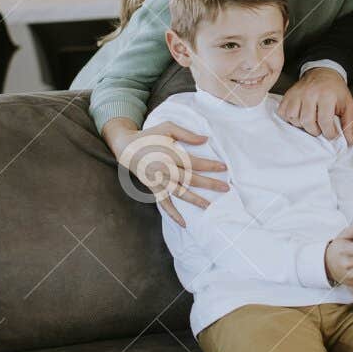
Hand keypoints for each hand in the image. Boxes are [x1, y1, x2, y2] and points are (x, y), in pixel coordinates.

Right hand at [105, 118, 227, 226]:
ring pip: (181, 193)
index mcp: (170, 154)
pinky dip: (173, 215)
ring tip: (211, 206)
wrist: (126, 148)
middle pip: (192, 180)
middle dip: (210, 184)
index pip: (195, 163)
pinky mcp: (154, 188)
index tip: (224, 168)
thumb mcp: (167, 128)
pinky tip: (184, 223)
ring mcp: (159, 181)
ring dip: (196, 201)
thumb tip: (206, 140)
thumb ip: (187, 134)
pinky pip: (164, 204)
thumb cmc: (149, 135)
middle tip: (226, 188)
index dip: (210, 166)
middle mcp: (166, 170)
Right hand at [277, 66, 352, 142]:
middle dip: (314, 131)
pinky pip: (283, 112)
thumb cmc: (336, 91)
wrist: (323, 72)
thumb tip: (350, 141)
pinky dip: (289, 118)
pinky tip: (299, 116)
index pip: (324, 121)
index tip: (332, 134)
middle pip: (307, 121)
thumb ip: (349, 123)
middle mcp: (310, 93)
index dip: (329, 133)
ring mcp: (297, 93)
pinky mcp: (288, 94)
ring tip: (310, 122)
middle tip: (320, 129)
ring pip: (293, 117)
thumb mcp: (348, 104)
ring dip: (301, 125)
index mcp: (327, 95)